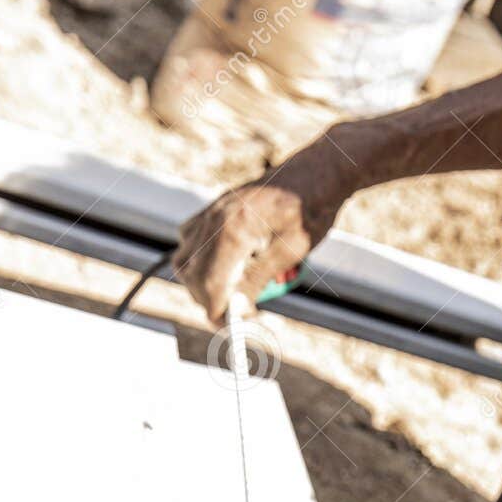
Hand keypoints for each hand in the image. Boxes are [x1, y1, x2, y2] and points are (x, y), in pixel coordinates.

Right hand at [173, 134, 350, 323]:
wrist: (316, 174)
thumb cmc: (310, 211)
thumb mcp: (289, 253)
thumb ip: (256, 281)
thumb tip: (235, 311)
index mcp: (233, 230)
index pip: (209, 286)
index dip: (219, 314)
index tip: (234, 328)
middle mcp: (215, 219)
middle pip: (191, 276)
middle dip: (210, 301)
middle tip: (238, 312)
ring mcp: (212, 211)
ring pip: (184, 259)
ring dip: (201, 283)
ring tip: (231, 291)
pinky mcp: (214, 208)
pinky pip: (190, 239)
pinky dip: (199, 260)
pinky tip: (226, 266)